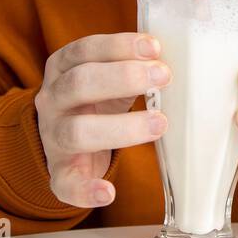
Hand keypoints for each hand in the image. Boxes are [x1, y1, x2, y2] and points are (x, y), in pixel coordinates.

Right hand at [34, 32, 169, 207]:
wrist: (62, 139)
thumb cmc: (96, 101)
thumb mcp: (107, 75)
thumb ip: (133, 63)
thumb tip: (184, 47)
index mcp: (63, 69)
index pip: (84, 50)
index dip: (118, 46)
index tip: (154, 47)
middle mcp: (53, 100)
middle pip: (79, 84)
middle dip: (123, 77)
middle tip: (165, 76)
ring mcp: (54, 137)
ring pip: (76, 131)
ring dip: (120, 128)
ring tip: (160, 124)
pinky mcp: (60, 173)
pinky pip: (67, 183)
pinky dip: (87, 190)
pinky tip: (108, 191)